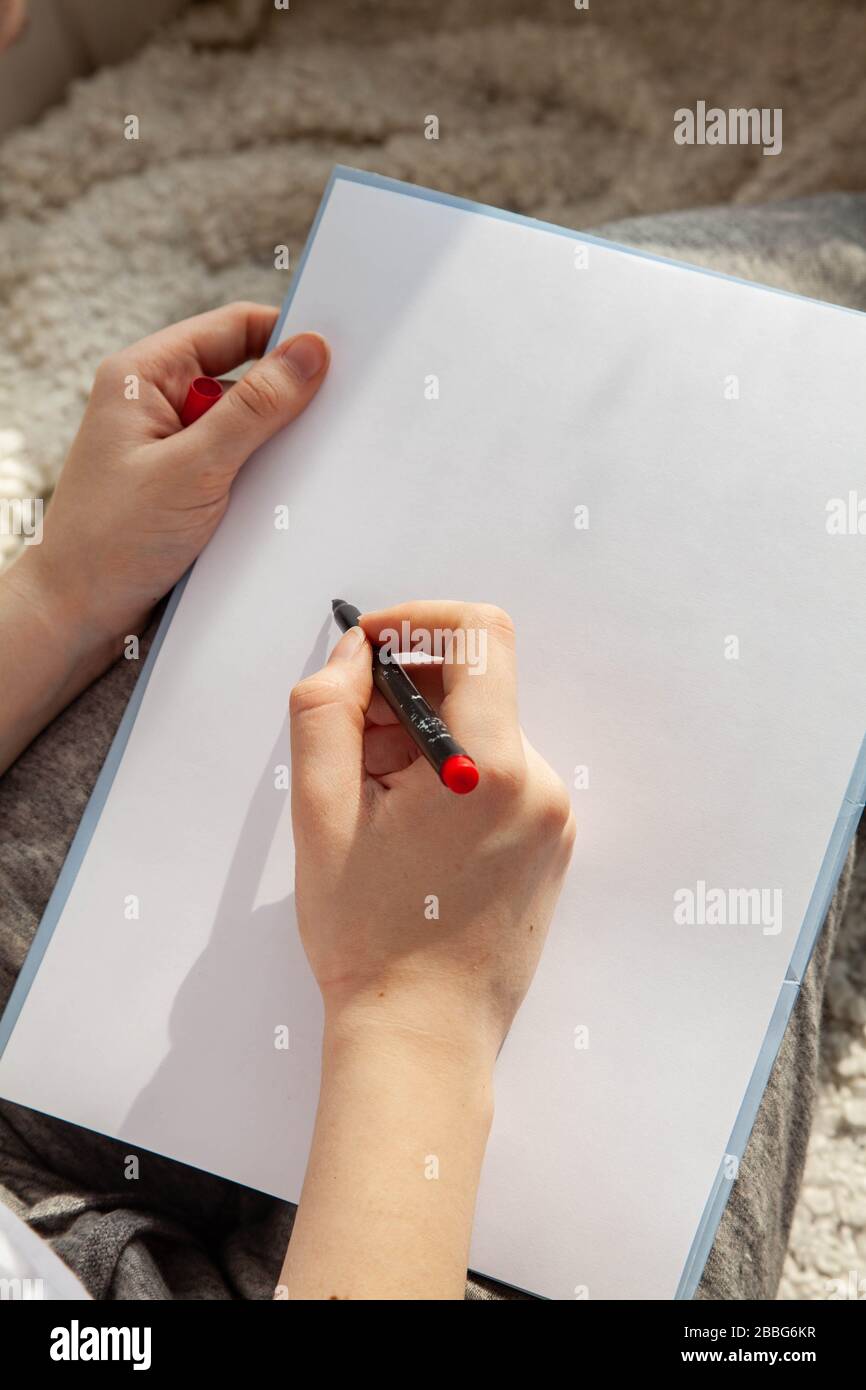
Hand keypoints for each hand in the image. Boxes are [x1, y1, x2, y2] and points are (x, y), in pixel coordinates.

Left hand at [0, 303, 328, 772]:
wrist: (79, 613)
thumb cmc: (112, 540)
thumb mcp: (194, 469)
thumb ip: (255, 409)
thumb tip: (309, 354)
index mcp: (143, 375)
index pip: (233, 328)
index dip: (286, 337)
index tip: (336, 359)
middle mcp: (156, 401)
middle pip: (245, 376)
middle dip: (285, 403)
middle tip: (325, 425)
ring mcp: (171, 444)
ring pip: (245, 427)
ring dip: (271, 449)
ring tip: (285, 477)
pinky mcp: (184, 482)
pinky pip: (237, 465)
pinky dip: (259, 480)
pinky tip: (270, 503)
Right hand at [290, 600, 574, 1059]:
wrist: (422, 1036)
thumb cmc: (369, 936)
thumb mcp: (319, 812)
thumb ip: (325, 711)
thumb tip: (354, 655)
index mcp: (490, 767)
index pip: (480, 635)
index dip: (418, 620)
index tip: (369, 645)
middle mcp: (540, 782)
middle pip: (475, 686)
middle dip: (403, 695)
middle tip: (348, 751)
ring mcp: (554, 816)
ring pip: (481, 732)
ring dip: (421, 742)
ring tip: (374, 806)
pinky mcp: (553, 843)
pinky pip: (498, 775)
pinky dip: (449, 776)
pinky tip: (408, 831)